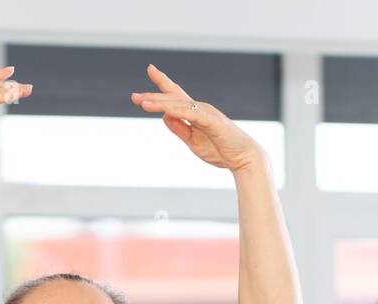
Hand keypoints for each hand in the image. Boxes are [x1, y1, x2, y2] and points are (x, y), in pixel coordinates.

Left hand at [130, 63, 265, 171]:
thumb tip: (165, 116)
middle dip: (153, 95)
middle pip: (173, 98)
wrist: (243, 159)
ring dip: (159, 102)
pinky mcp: (211, 120)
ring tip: (141, 102)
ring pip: (178, 104)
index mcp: (195, 113)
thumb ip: (179, 129)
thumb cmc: (221, 151)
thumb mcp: (192, 141)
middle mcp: (199, 108)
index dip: (162, 83)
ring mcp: (205, 112)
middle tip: (134, 96)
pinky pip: (190, 113)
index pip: (176, 95)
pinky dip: (175, 110)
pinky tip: (163, 109)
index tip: (150, 71)